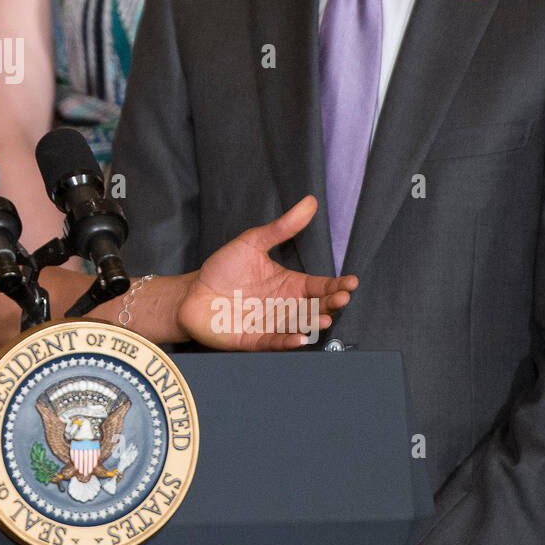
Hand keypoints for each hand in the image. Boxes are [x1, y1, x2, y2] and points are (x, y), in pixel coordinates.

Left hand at [179, 195, 355, 349]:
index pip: (319, 286)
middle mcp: (285, 306)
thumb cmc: (223, 269)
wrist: (193, 292)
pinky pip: (274, 342)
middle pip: (314, 307)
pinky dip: (287, 341)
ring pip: (299, 325)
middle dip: (330, 304)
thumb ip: (282, 227)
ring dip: (312, 323)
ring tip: (325, 317)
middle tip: (342, 298)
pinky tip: (299, 338)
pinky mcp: (253, 339)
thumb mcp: (253, 242)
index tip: (352, 282)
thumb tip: (308, 203)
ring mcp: (271, 324)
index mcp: (289, 284)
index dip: (336, 285)